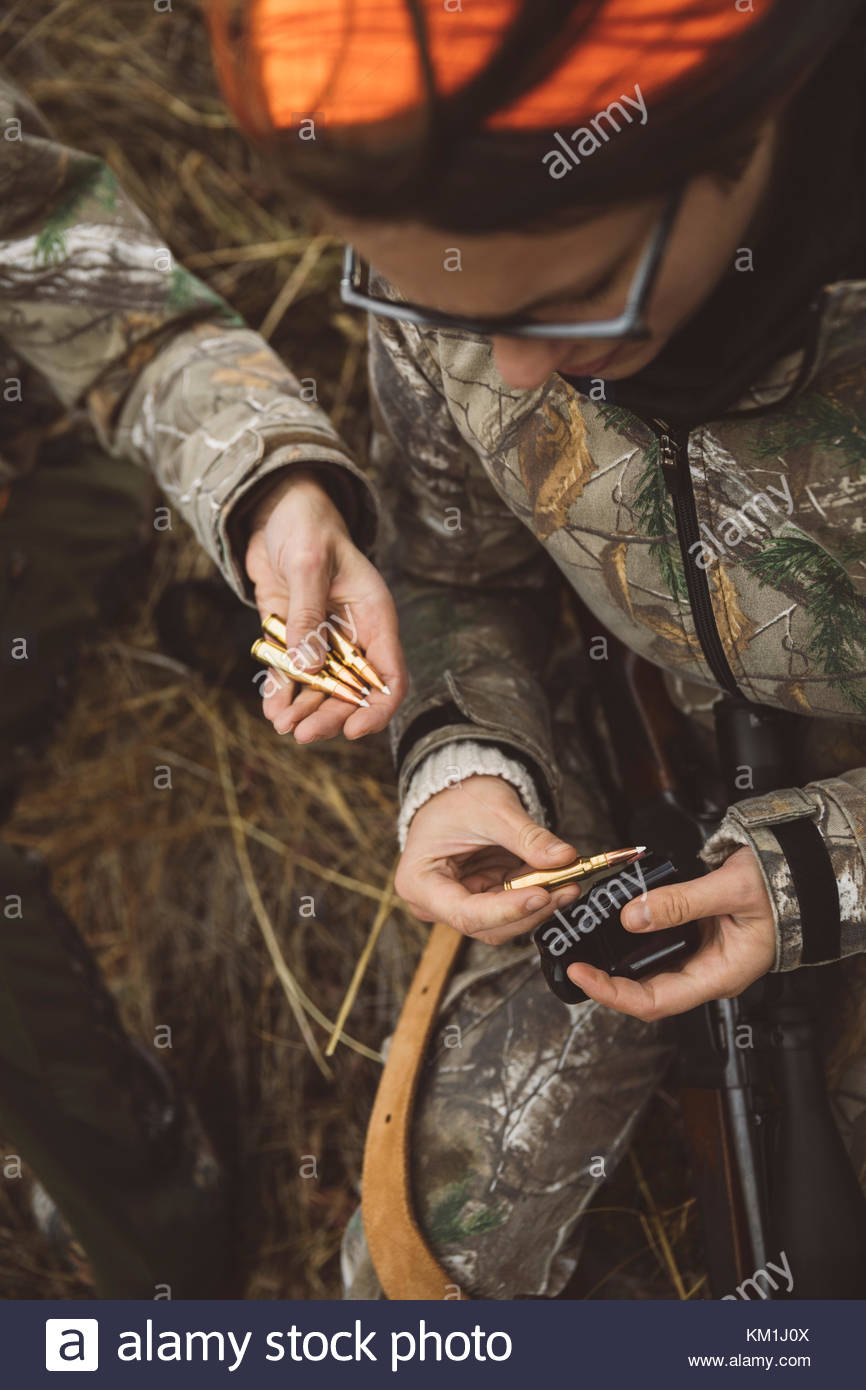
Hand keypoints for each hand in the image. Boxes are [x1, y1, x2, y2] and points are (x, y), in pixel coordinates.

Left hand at [244, 469, 406, 741]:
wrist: (275, 507)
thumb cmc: (304, 524)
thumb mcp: (307, 563)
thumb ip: (307, 614)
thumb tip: (307, 667)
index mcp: (374, 616)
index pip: (389, 674)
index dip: (378, 708)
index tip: (355, 730)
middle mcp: (353, 633)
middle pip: (352, 690)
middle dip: (330, 715)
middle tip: (302, 734)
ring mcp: (322, 637)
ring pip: (320, 687)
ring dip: (304, 709)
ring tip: (281, 724)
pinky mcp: (292, 635)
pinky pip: (291, 672)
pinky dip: (282, 692)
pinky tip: (272, 709)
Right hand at [396, 774, 585, 945]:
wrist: (455, 789)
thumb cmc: (458, 797)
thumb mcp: (493, 811)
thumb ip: (528, 838)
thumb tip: (564, 857)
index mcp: (419, 883)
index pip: (465, 914)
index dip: (507, 910)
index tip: (542, 895)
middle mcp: (436, 903)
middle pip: (488, 925)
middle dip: (530, 909)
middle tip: (567, 886)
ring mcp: (460, 903)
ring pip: (506, 921)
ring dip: (539, 904)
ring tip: (568, 879)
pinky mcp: (482, 898)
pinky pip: (514, 905)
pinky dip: (537, 893)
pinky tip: (557, 877)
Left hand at [566, 845, 775, 1018]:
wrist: (800, 873)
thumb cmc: (779, 887)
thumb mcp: (730, 890)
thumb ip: (681, 903)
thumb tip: (633, 917)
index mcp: (720, 975)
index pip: (656, 1002)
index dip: (614, 994)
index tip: (582, 975)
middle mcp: (707, 973)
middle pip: (647, 992)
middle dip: (607, 982)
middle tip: (573, 960)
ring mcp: (701, 957)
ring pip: (650, 971)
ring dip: (617, 964)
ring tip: (585, 948)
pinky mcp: (696, 939)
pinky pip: (658, 948)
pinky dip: (632, 940)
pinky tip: (613, 927)